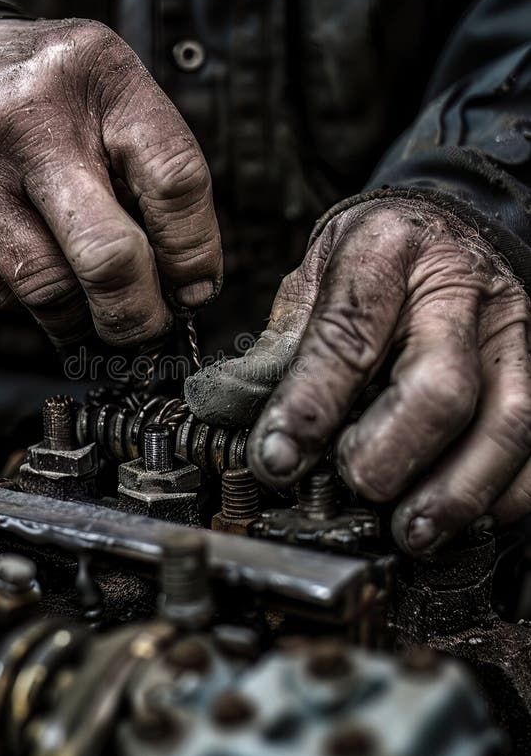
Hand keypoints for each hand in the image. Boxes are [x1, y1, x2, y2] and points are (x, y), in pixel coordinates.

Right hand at [0, 19, 221, 346]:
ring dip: (88, 319)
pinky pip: (3, 295)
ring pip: (51, 291)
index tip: (197, 288)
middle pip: (107, 256)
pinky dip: (36, 303)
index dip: (195, 253)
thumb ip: (155, 172)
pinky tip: (43, 272)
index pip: (173, 182)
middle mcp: (24, 120)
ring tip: (101, 311)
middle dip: (140, 314)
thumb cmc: (49, 94)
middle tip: (151, 327)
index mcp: (95, 76)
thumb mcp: (114, 95)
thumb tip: (186, 282)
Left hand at [186, 194, 530, 555]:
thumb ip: (287, 342)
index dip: (310, 406)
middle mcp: (458, 286)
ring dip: (455, 491)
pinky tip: (464, 517)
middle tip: (356, 488)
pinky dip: (504, 492)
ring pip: (506, 421)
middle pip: (440, 385)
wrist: (443, 225)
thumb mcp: (315, 273)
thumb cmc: (374, 256)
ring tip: (411, 530)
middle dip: (390, 454)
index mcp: (386, 250)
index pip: (348, 334)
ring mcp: (509, 328)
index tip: (277, 458)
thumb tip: (251, 423)